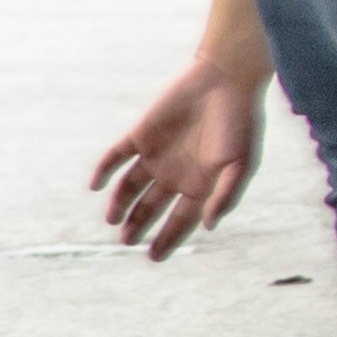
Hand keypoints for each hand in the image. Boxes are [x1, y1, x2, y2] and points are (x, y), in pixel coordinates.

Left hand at [92, 61, 264, 260]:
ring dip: (120, 204)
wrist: (225, 80)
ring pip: (130, 187)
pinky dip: (104, 172)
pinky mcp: (140, 135)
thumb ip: (226, 194)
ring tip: (113, 220)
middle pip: (150, 207)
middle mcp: (175, 174)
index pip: (180, 220)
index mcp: (200, 184)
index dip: (168, 239)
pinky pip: (115, 157)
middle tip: (127, 241)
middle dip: (138, 226)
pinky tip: (96, 186)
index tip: (153, 257)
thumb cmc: (240, 122)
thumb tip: (209, 225)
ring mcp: (156, 155)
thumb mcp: (241, 163)